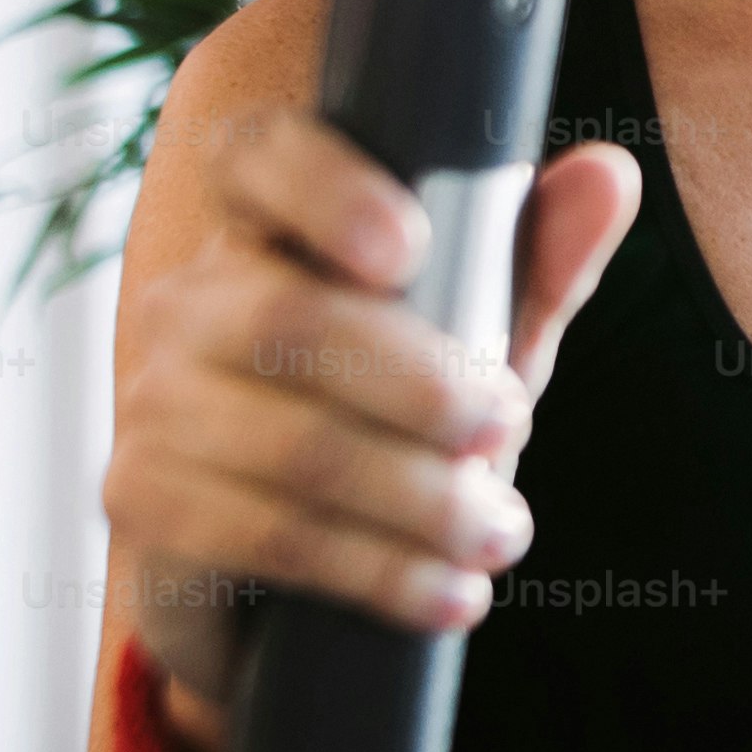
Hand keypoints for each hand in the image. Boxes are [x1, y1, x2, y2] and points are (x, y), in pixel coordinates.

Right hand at [104, 109, 641, 735]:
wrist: (298, 580)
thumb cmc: (399, 427)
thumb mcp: (484, 345)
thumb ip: (538, 265)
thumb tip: (608, 172)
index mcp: (265, 229)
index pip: (263, 159)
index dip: (326, 189)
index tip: (411, 248)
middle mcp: (188, 302)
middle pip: (292, 320)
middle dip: (424, 382)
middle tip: (508, 425)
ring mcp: (153, 402)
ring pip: (295, 443)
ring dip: (421, 497)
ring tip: (502, 531)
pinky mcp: (143, 504)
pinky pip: (268, 535)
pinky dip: (380, 569)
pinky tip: (451, 593)